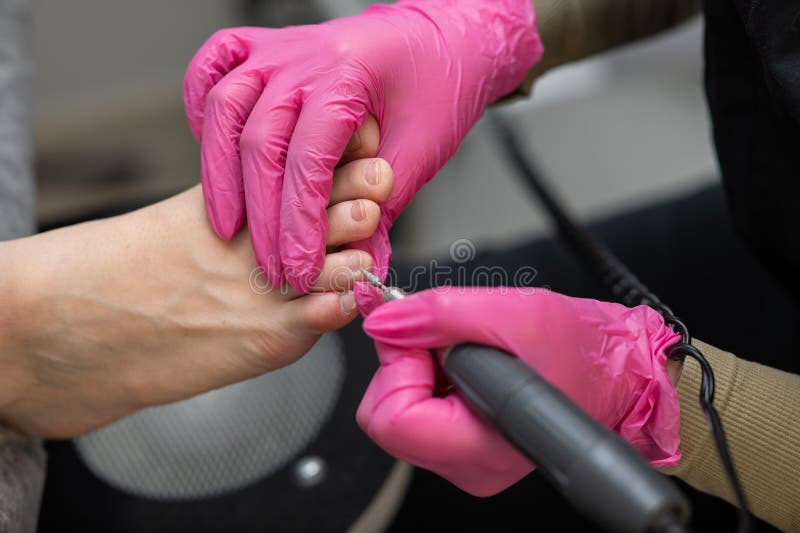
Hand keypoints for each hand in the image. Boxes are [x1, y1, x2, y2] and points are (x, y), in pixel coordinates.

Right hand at [0, 157, 392, 437]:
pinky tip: (344, 298)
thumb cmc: (135, 271)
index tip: (365, 150)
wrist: (81, 324)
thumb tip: (308, 199)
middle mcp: (263, 236)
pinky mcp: (274, 336)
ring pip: (354, 260)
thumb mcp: (194, 217)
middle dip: (366, 199)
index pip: (318, 161)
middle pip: (347, 205)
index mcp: (243, 196)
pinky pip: (336, 315)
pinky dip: (350, 304)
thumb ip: (249, 209)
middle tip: (373, 193)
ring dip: (364, 254)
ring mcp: (273, 286)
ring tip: (357, 254)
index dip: (349, 156)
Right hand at [183, 0, 542, 291]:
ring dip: (220, 172)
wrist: (444, 34)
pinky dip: (202, 108)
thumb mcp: (423, 147)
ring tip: (227, 226)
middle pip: (260, 141)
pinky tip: (207, 146)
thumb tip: (360, 261)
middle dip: (261, 215)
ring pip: (225, 107)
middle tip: (270, 265)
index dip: (300, 223)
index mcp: (349, 75)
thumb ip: (386, 203)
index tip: (299, 267)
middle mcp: (306, 57)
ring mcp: (280, 48)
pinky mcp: (267, 46)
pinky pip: (214, 67)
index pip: (308, 160)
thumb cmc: (440, 84)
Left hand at [355, 288, 681, 495]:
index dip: (396, 366)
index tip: (421, 335)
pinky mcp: (465, 447)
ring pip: (397, 412)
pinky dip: (428, 379)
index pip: (390, 418)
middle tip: (443, 339)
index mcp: (479, 446)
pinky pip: (417, 413)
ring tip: (464, 351)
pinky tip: (463, 364)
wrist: (617, 371)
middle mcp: (469, 466)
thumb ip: (437, 314)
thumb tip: (383, 321)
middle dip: (403, 366)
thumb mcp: (509, 313)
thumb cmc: (581, 350)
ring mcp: (465, 460)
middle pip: (385, 417)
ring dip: (417, 369)